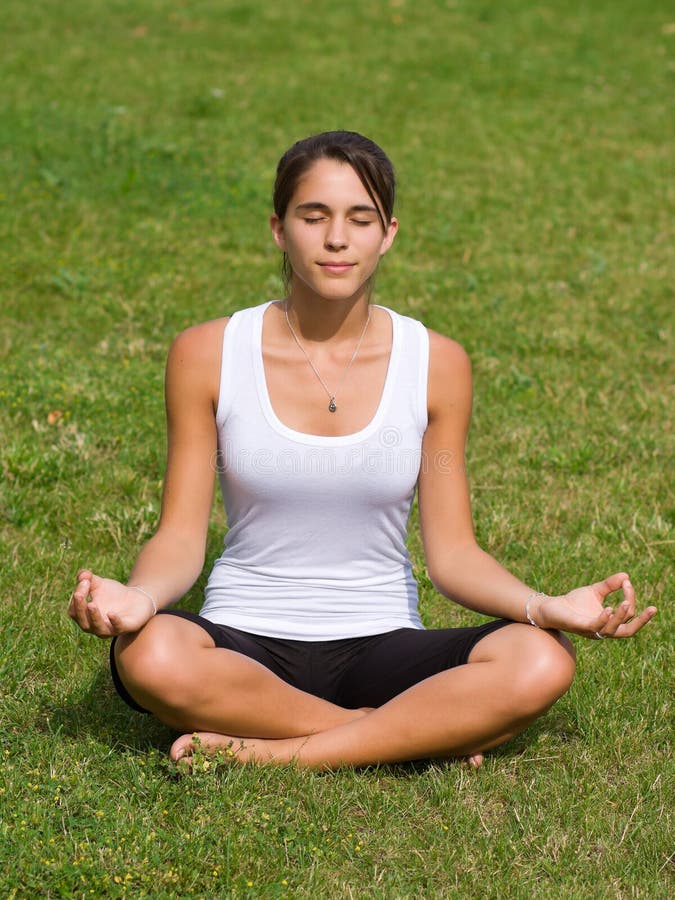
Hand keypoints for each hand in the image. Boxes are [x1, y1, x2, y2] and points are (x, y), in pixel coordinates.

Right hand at [68, 569, 154, 637]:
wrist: (138, 598)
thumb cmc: (114, 593)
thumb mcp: (100, 583)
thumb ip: (89, 578)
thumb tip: (82, 574)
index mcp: (86, 617)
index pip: (74, 611)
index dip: (76, 598)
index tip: (85, 581)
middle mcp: (96, 626)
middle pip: (83, 623)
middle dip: (80, 609)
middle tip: (79, 595)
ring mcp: (111, 629)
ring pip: (99, 628)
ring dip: (94, 617)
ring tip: (91, 605)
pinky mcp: (126, 627)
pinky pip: (118, 628)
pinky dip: (114, 621)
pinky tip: (111, 613)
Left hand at [532, 572, 656, 639]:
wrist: (549, 607)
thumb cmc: (573, 603)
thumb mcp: (595, 591)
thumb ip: (610, 585)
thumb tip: (626, 576)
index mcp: (609, 623)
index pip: (628, 614)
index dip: (631, 598)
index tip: (627, 583)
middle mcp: (603, 630)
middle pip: (628, 631)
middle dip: (642, 621)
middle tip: (652, 608)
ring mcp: (591, 630)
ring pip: (613, 630)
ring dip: (621, 616)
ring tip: (625, 603)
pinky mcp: (579, 627)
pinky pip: (595, 627)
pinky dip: (603, 619)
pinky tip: (608, 609)